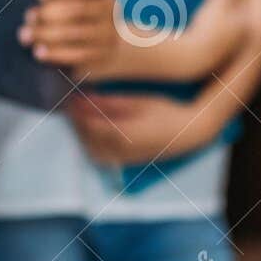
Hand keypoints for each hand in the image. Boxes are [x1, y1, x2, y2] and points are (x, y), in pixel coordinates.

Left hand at [19, 0, 121, 79]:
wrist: (106, 48)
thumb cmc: (82, 9)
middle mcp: (112, 9)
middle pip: (77, 10)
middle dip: (47, 13)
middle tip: (28, 16)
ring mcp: (108, 35)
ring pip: (74, 33)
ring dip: (45, 34)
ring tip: (25, 34)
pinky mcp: (101, 57)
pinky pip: (76, 55)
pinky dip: (55, 53)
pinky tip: (38, 51)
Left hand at [67, 92, 218, 166]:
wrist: (190, 131)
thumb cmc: (165, 111)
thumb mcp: (136, 102)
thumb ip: (107, 103)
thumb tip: (83, 99)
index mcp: (122, 134)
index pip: (88, 124)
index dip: (76, 111)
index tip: (70, 98)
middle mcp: (121, 151)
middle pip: (87, 140)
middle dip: (77, 123)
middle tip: (73, 106)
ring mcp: (126, 159)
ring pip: (93, 152)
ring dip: (83, 136)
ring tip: (82, 117)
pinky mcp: (130, 162)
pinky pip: (104, 157)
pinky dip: (94, 145)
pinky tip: (95, 130)